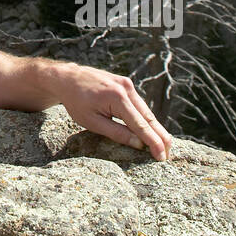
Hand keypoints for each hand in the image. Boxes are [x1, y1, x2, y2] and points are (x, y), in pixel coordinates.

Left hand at [56, 64, 173, 160]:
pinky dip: (146, 118)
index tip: (162, 157)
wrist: (67, 78)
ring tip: (164, 146)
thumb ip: (117, 133)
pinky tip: (152, 130)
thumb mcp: (92, 122)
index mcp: (117, 98)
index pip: (140, 125)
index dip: (153, 142)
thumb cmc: (76, 102)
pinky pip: (139, 105)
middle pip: (149, 117)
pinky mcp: (126, 84)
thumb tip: (139, 145)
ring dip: (155, 128)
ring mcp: (127, 84)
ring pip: (146, 111)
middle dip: (161, 137)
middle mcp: (127, 89)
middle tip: (168, 155)